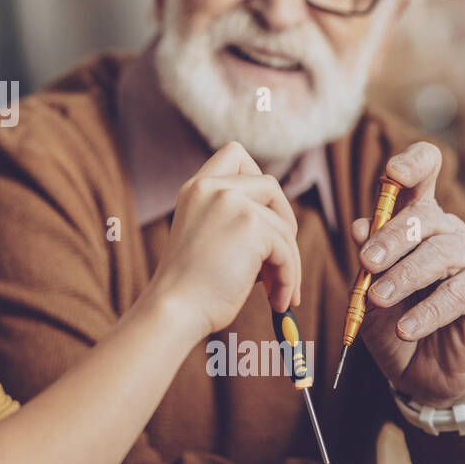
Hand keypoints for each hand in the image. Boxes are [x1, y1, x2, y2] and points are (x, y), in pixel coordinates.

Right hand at [144, 141, 300, 337]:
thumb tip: (281, 224)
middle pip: (270, 185)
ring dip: (287, 261)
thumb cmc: (190, 286)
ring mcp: (231, 202)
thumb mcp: (204, 235)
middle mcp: (211, 188)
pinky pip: (287, 250)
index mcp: (196, 188)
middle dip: (282, 223)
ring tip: (276, 291)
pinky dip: (289, 278)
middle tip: (276, 258)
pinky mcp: (251, 224)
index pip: (234, 154)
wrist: (175, 309)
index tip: (260, 215)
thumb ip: (231, 216)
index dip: (256, 178)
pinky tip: (277, 300)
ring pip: (284, 224)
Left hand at [349, 142, 464, 406]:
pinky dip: (429, 311)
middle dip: (392, 238)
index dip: (413, 164)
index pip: (425, 172)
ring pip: (442, 253)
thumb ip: (366, 257)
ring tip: (377, 298)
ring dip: (406, 276)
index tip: (392, 173)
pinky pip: (461, 293)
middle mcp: (449, 231)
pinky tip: (406, 329)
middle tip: (366, 264)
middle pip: (426, 217)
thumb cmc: (391, 321)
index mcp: (417, 220)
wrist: (418, 372)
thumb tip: (361, 225)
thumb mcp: (367, 289)